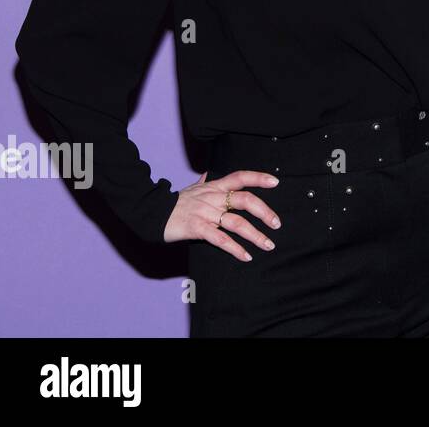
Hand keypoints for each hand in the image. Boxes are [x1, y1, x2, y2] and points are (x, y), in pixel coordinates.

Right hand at [164, 170, 281, 261]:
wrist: (151, 212)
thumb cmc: (176, 202)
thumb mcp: (192, 188)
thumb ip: (204, 182)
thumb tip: (207, 173)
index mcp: (215, 187)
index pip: (240, 177)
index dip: (259, 178)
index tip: (275, 182)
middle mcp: (213, 198)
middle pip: (245, 200)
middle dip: (265, 212)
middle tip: (277, 224)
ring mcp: (205, 213)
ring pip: (236, 223)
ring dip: (255, 235)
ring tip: (268, 245)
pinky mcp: (196, 228)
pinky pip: (220, 239)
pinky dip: (235, 249)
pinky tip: (246, 256)